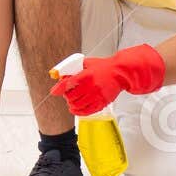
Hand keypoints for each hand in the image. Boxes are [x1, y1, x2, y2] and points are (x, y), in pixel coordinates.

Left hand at [50, 43, 165, 114]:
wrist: (120, 73)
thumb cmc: (104, 67)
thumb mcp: (86, 63)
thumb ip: (73, 69)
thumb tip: (60, 76)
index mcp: (87, 75)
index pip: (68, 84)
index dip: (59, 89)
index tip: (54, 92)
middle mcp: (91, 86)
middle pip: (71, 96)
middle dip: (66, 95)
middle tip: (67, 93)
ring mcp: (97, 96)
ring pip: (77, 105)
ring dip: (71, 104)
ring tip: (72, 101)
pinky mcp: (102, 102)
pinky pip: (87, 111)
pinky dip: (79, 111)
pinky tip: (76, 109)